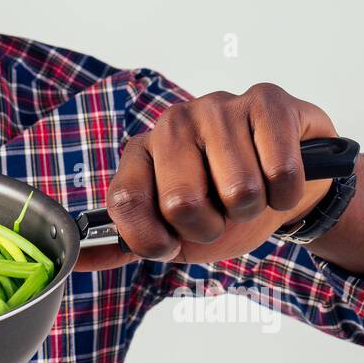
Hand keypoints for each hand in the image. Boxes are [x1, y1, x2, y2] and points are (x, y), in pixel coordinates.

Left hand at [78, 83, 336, 271]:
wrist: (287, 181)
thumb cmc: (224, 204)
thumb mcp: (173, 231)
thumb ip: (127, 241)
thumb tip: (76, 260)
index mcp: (142, 153)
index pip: (125, 202)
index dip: (154, 240)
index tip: (173, 244)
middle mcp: (173, 123)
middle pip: (181, 202)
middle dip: (210, 228)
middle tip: (220, 215)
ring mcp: (218, 107)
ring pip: (239, 189)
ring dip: (253, 209)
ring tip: (252, 193)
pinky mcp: (266, 102)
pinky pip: (280, 170)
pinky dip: (286, 193)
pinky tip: (279, 181)